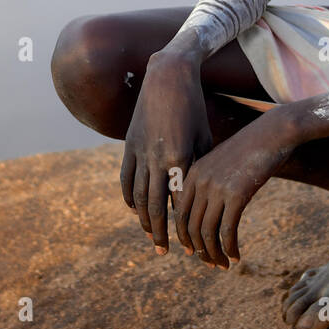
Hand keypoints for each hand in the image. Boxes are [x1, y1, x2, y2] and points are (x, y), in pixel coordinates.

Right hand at [120, 55, 211, 253]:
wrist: (168, 76)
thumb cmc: (194, 107)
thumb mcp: (203, 138)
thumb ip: (198, 167)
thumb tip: (196, 198)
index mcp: (178, 157)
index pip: (177, 202)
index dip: (181, 226)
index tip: (188, 244)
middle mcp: (155, 157)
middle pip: (153, 205)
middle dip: (159, 232)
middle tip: (164, 252)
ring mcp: (138, 151)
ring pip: (136, 194)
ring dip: (142, 218)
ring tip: (149, 234)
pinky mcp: (128, 143)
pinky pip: (125, 177)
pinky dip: (128, 196)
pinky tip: (134, 209)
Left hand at [174, 111, 294, 267]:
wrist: (273, 133)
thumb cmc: (250, 148)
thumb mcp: (223, 163)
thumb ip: (211, 182)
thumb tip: (209, 209)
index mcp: (193, 173)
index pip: (180, 213)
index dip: (184, 236)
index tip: (192, 251)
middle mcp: (200, 181)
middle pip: (190, 226)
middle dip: (198, 250)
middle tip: (210, 263)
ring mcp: (217, 188)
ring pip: (207, 233)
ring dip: (214, 254)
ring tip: (222, 265)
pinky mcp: (236, 195)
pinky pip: (226, 231)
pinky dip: (229, 248)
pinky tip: (236, 257)